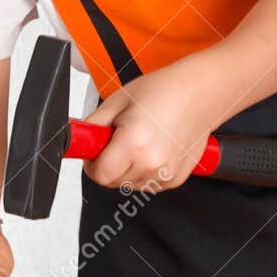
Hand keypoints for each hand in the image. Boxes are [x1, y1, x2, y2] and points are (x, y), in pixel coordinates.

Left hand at [81, 60, 218, 193]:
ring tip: (138, 141)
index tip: (94, 151)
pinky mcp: (174, 180)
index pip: (99, 175)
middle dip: (109, 163)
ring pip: (129, 184)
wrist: (200, 93)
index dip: (92, 163)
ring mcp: (165, 175)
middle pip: (112, 181)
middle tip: (118, 139)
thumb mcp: (118, 101)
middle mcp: (152, 163)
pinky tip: (152, 149)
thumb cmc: (164, 91)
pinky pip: (147, 184)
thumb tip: (76, 138)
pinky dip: (144, 170)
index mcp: (134, 143)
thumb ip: (92, 124)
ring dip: (126, 168)